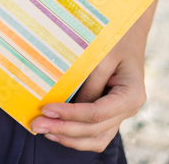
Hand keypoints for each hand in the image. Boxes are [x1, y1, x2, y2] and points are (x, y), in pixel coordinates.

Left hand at [29, 2, 155, 151]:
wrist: (130, 30)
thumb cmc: (115, 37)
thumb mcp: (102, 56)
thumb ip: (88, 86)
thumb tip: (68, 112)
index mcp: (132, 94)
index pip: (97, 114)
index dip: (70, 115)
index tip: (47, 110)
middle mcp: (130, 108)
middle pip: (95, 130)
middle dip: (64, 129)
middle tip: (37, 125)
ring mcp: (122, 113)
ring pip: (96, 139)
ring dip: (69, 138)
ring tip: (44, 131)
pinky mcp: (113, 113)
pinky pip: (96, 134)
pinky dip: (77, 136)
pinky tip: (57, 131)